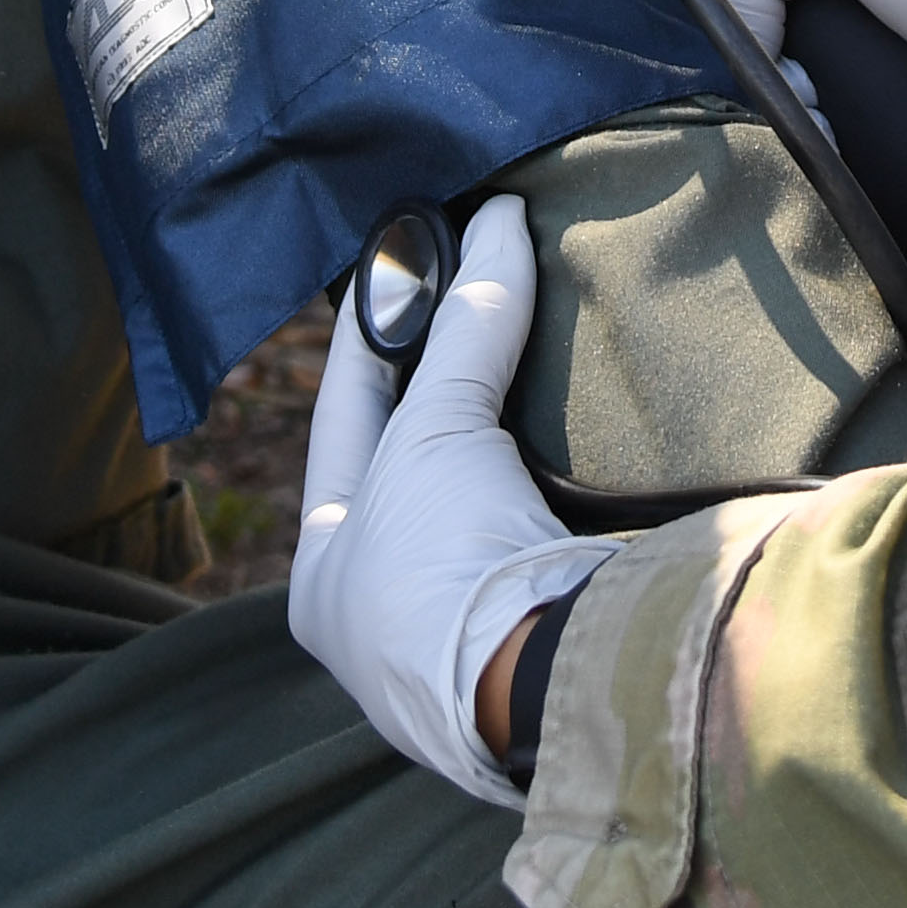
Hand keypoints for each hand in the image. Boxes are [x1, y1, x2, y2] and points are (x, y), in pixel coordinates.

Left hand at [288, 193, 617, 807]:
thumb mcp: (434, 433)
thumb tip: (498, 219)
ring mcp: (468, 637)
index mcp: (325, 577)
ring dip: (506, 441)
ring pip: (481, 504)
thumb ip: (465, 327)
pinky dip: (563, 485)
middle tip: (468, 299)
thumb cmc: (442, 568)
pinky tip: (582, 433)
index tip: (395, 268)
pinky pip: (544, 536)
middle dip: (442, 390)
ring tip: (528, 353)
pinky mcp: (546, 640)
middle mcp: (384, 615)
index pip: (341, 428)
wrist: (548, 687)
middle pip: (414, 469)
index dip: (365, 342)